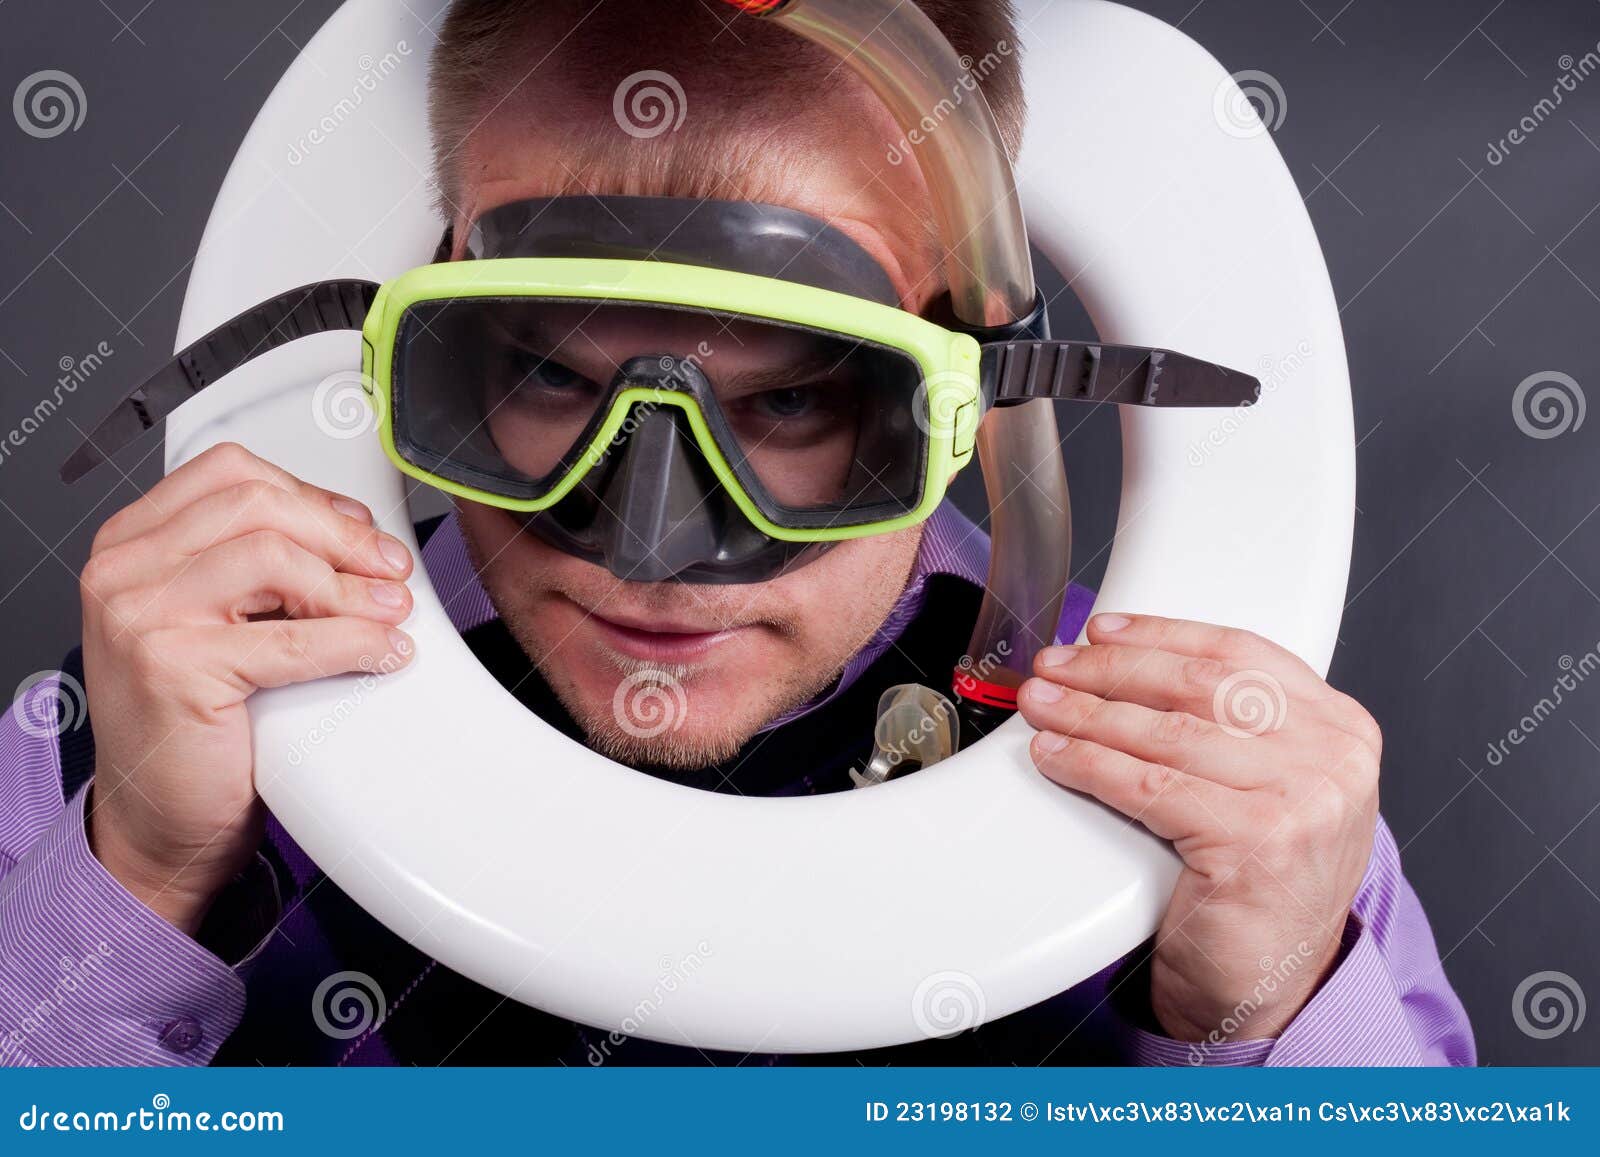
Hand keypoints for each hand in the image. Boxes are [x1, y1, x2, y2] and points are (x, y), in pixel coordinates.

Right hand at [79, 442, 415, 934]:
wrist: (158, 820)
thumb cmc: (194, 722)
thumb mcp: (213, 619)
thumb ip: (255, 567)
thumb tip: (356, 532)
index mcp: (131, 543)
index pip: (232, 474)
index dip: (312, 495)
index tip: (362, 529)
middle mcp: (124, 570)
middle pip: (258, 505)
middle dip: (342, 535)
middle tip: (391, 571)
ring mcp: (141, 616)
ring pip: (276, 558)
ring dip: (351, 587)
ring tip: (390, 612)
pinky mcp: (174, 667)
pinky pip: (292, 639)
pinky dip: (354, 641)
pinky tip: (382, 653)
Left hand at [1018, 613, 1380, 1042]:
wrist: (1279, 988)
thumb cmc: (1265, 887)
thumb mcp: (1278, 787)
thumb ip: (1237, 727)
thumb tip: (1132, 664)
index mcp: (1340, 728)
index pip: (1239, 653)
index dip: (1161, 634)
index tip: (1103, 630)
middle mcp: (1330, 759)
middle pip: (1197, 686)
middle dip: (1111, 669)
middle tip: (1054, 664)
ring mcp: (1300, 801)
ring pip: (1165, 733)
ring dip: (1087, 713)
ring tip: (1042, 704)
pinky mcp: (1255, 843)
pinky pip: (1148, 787)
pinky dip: (1091, 764)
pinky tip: (1057, 755)